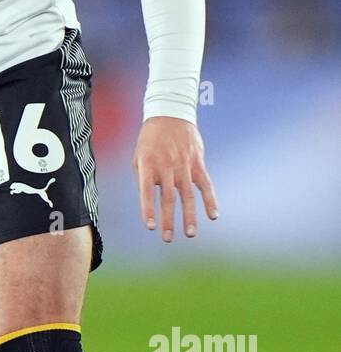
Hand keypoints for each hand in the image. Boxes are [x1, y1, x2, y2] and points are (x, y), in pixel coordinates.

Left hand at [132, 117, 217, 241]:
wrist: (170, 113)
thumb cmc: (150, 139)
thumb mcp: (138, 155)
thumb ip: (143, 177)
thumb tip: (149, 201)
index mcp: (148, 164)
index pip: (147, 191)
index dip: (149, 210)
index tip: (151, 227)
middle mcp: (166, 166)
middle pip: (169, 198)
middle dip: (169, 220)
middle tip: (168, 239)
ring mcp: (183, 165)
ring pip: (188, 195)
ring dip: (190, 216)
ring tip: (190, 234)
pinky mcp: (197, 163)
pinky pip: (205, 184)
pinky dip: (210, 200)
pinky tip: (213, 216)